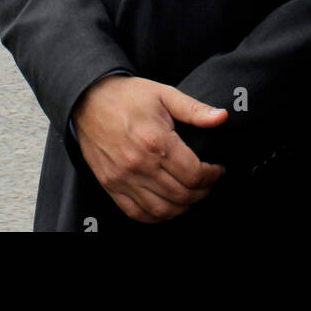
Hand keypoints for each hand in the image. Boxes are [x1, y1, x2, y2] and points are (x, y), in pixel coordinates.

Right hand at [72, 75, 227, 223]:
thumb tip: (222, 117)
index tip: (217, 170)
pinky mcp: (111, 186)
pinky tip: (167, 207)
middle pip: (182, 195)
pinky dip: (156, 217)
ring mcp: (123, 179)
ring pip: (162, 210)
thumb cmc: (128, 95)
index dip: (212, 176)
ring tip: (191, 195)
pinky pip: (137, 214)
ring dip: (183, 207)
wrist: (89, 100)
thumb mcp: (164, 94)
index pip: (194, 174)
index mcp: (156, 141)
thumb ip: (194, 109)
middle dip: (202, 192)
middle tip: (208, 183)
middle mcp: (140, 164)